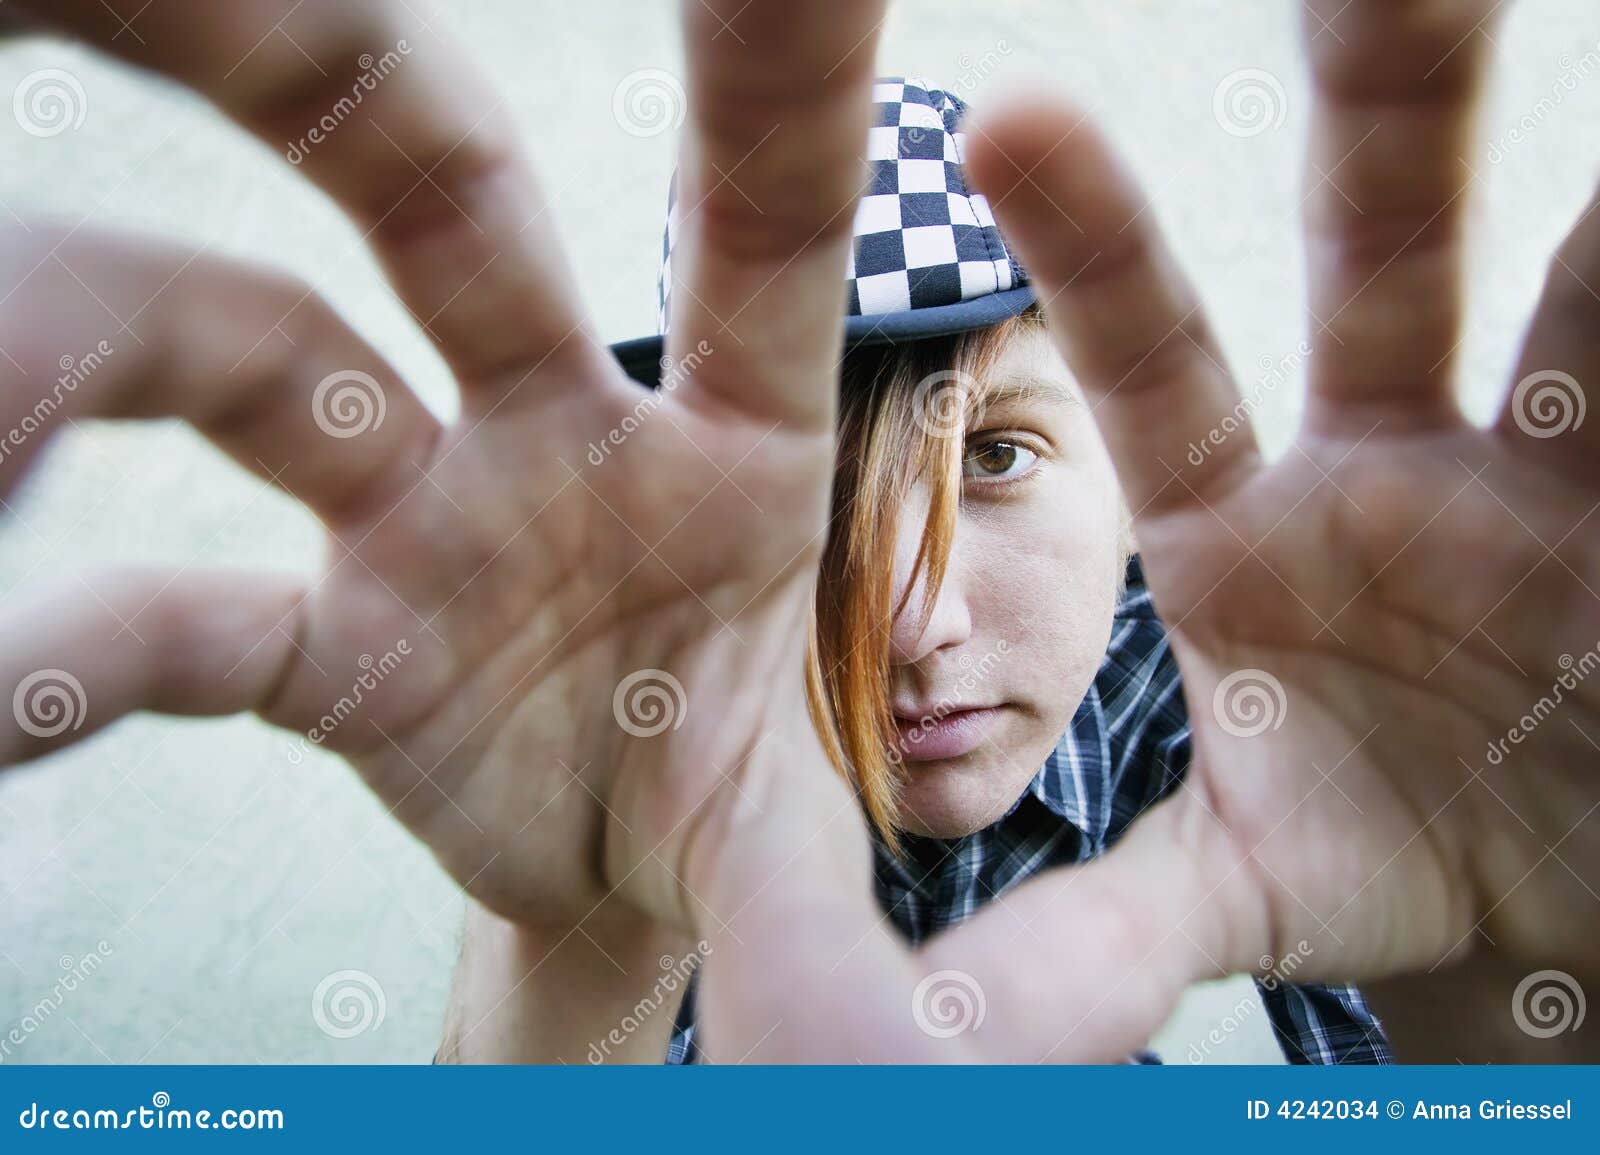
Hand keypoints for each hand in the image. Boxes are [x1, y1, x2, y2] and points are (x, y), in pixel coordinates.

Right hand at [0, 0, 882, 931]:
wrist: (650, 880)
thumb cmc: (761, 789)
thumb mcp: (816, 803)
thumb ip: (813, 842)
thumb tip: (840, 995)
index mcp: (738, 436)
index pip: (765, 226)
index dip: (777, 78)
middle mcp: (559, 428)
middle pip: (435, 185)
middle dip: (312, 51)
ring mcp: (420, 521)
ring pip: (251, 357)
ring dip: (115, 335)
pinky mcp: (331, 648)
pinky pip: (184, 625)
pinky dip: (84, 645)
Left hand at [946, 0, 1598, 1048]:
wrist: (1547, 892)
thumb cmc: (1370, 851)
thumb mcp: (1235, 883)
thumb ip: (1091, 932)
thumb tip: (914, 1039)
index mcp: (1251, 528)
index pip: (1161, 363)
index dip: (1092, 247)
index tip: (1006, 111)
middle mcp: (1402, 461)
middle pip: (1389, 249)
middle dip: (1392, 98)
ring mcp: (1557, 477)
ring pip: (1596, 299)